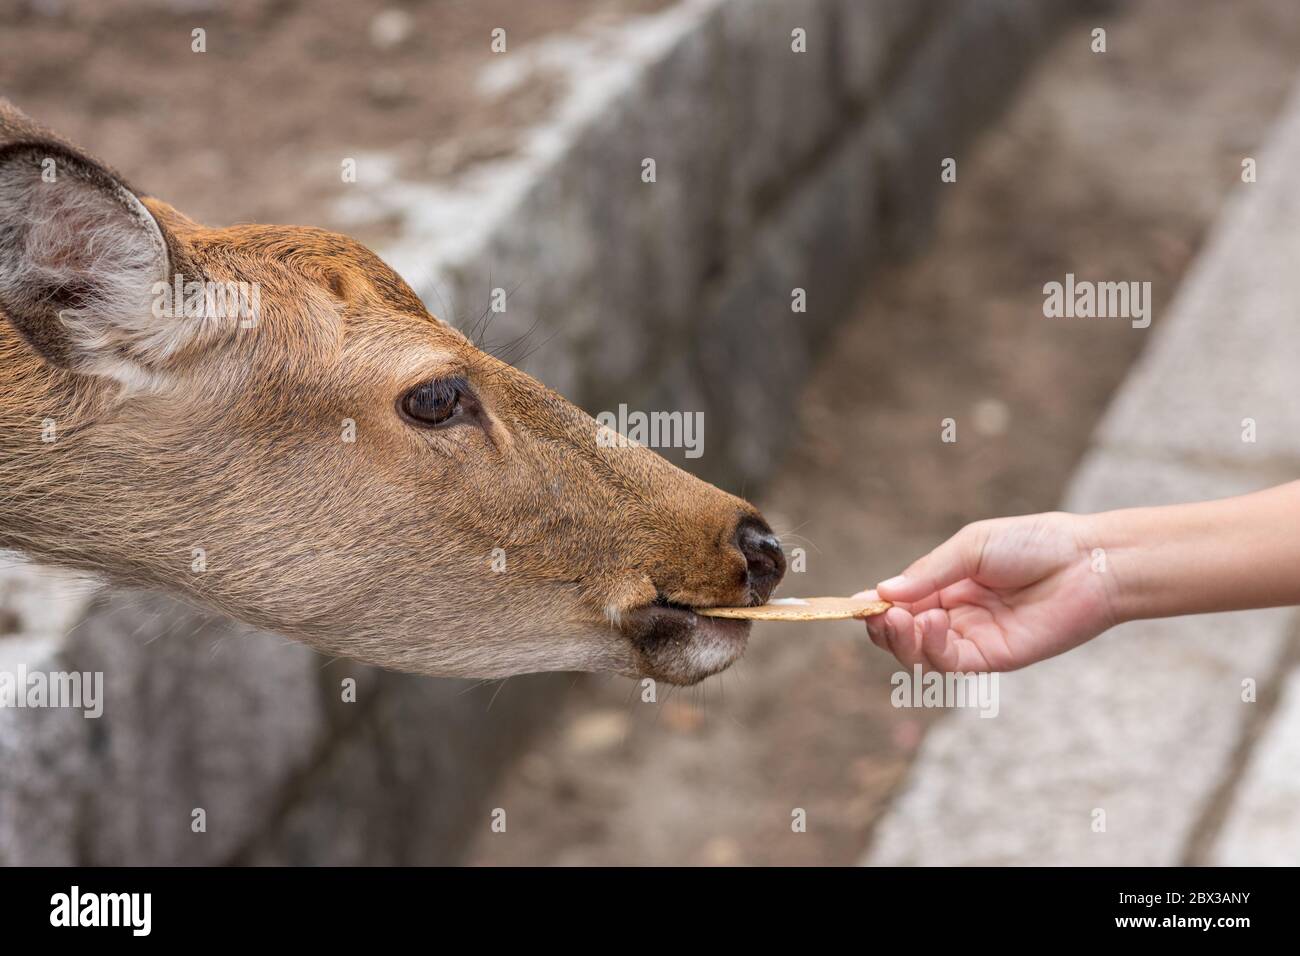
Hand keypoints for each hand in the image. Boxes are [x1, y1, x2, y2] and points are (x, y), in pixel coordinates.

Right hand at [857, 512, 1118, 671]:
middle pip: (902, 634)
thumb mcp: (971, 547)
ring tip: (902, 617)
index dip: (873, 607)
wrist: (1088, 562)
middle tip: (875, 615)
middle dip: (881, 627)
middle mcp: (955, 615)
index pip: (899, 603)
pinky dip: (933, 646)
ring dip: (901, 639)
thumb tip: (880, 593)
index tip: (850, 604)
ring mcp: (972, 638)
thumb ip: (927, 573)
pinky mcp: (993, 658)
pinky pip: (950, 663)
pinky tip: (935, 620)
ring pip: (920, 654)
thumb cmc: (1033, 543)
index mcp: (946, 585)